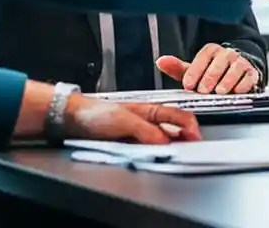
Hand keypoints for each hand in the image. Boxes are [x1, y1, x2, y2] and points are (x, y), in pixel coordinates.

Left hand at [62, 94, 200, 144]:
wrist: (73, 119)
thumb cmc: (96, 113)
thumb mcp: (124, 121)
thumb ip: (145, 130)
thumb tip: (164, 141)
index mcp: (151, 110)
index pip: (180, 116)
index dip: (192, 128)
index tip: (195, 141)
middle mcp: (149, 121)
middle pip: (175, 131)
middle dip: (184, 140)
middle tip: (188, 151)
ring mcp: (141, 133)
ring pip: (163, 142)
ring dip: (169, 149)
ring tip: (171, 155)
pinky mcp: (131, 144)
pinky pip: (149, 150)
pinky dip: (154, 155)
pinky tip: (152, 158)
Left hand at [156, 44, 260, 94]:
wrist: (237, 72)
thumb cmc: (213, 73)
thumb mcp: (195, 70)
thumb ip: (178, 68)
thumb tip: (161, 61)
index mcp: (212, 51)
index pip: (203, 56)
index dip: (195, 70)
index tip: (188, 84)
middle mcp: (227, 54)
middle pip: (219, 62)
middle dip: (211, 76)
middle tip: (203, 89)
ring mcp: (240, 62)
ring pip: (235, 68)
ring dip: (227, 80)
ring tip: (219, 91)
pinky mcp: (252, 73)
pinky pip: (249, 76)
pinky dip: (243, 84)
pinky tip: (236, 91)